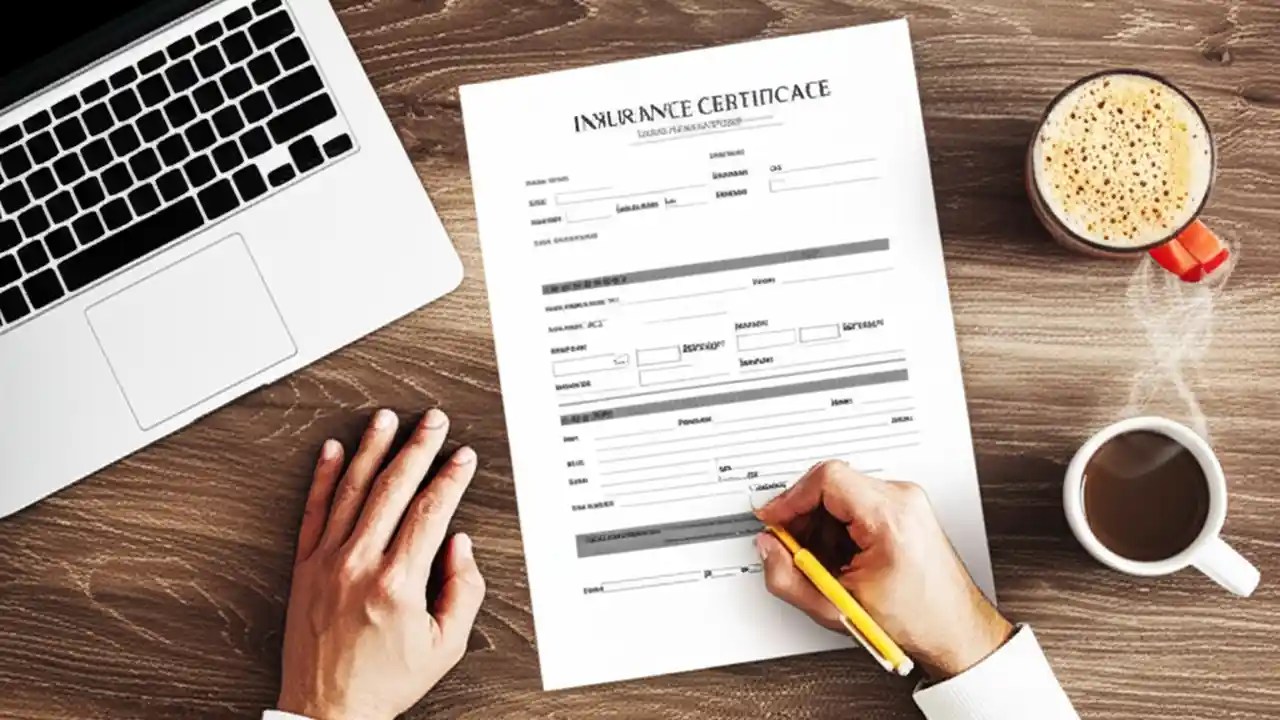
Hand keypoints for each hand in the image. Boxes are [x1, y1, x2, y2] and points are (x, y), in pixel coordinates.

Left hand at [277, 408, 484, 719]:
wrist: (327, 710)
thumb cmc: (385, 682)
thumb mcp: (445, 645)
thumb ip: (463, 591)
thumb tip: (460, 546)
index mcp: (398, 583)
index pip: (431, 512)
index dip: (450, 478)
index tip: (462, 457)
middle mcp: (360, 565)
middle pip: (393, 488)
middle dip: (417, 447)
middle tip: (432, 421)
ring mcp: (327, 563)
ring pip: (351, 490)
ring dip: (371, 449)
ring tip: (386, 419)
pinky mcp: (304, 568)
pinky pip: (313, 512)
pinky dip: (322, 477)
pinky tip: (332, 450)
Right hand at [755, 460, 1010, 678]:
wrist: (954, 630)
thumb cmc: (915, 620)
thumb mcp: (838, 607)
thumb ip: (789, 578)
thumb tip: (769, 549)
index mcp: (890, 518)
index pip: (827, 479)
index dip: (790, 498)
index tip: (773, 518)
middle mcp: (902, 500)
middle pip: (831, 484)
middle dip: (802, 516)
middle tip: (790, 546)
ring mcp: (906, 501)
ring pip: (841, 494)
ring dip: (820, 524)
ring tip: (823, 562)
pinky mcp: (905, 508)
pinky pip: (856, 503)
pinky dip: (838, 528)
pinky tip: (840, 558)